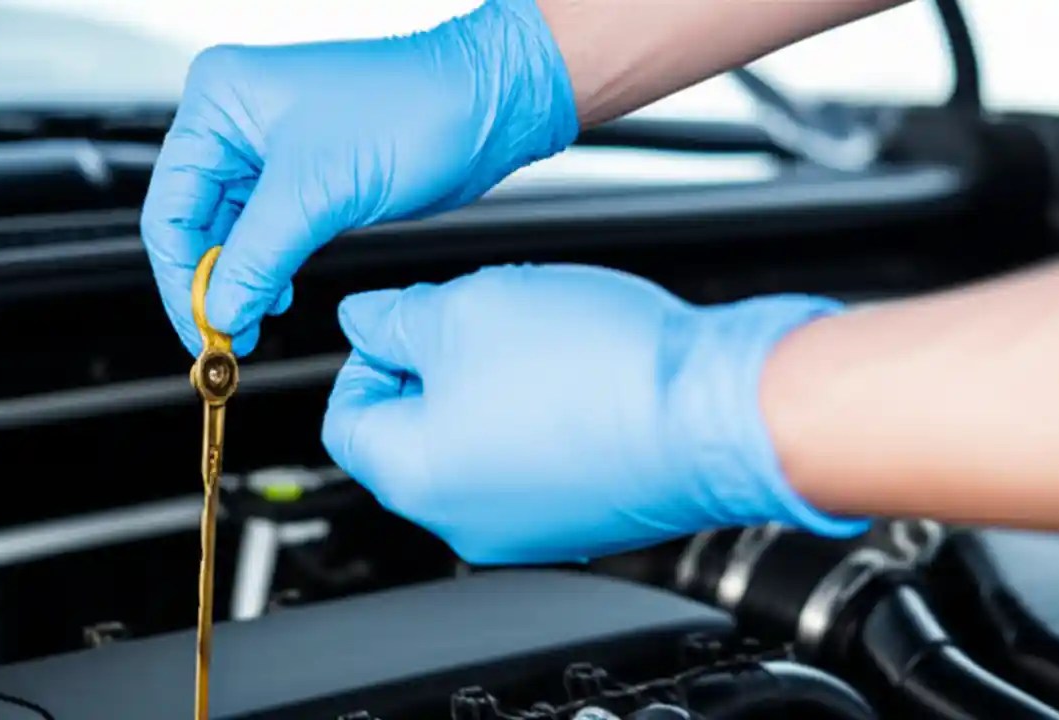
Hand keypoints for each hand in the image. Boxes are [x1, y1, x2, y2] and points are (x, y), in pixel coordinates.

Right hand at [140, 0, 578, 355]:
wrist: (484, 105)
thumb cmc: (412, 109)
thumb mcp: (318, 193)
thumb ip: (258, 259)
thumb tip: (221, 312)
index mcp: (220, 102)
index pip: (170, 207)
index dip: (182, 278)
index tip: (201, 329)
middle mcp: (238, 121)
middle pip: (194, 223)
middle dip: (210, 285)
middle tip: (225, 340)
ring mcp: (272, 149)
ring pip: (231, 234)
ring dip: (240, 282)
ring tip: (252, 325)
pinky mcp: (308, 176)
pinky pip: (268, 233)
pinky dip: (267, 269)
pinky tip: (275, 296)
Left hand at [323, 264, 868, 563]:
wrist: (713, 411)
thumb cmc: (598, 370)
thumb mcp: (466, 309)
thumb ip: (394, 317)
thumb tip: (364, 320)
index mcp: (414, 475)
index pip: (345, 417)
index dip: (369, 355)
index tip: (405, 321)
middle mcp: (464, 520)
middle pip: (413, 435)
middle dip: (437, 368)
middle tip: (480, 319)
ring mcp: (527, 529)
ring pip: (476, 447)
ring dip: (491, 388)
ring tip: (539, 342)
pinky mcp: (583, 520)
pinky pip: (534, 465)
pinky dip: (541, 419)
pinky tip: (580, 377)